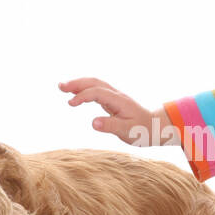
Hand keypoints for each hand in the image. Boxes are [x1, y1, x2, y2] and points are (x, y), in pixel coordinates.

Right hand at [59, 78, 178, 146]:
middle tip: (60, 86)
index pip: (97, 92)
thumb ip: (110, 126)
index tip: (70, 104)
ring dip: (79, 84)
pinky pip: (96, 90)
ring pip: (95, 84)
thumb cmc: (142, 130)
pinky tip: (75, 94)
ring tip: (63, 87)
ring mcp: (114, 96)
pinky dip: (84, 89)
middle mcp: (116, 95)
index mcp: (119, 101)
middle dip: (77, 83)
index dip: (82, 96)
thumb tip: (93, 123)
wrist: (154, 127)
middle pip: (94, 82)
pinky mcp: (112, 100)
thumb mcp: (127, 131)